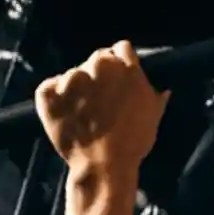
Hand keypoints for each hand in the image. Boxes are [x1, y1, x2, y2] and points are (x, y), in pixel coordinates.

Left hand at [35, 41, 169, 174]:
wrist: (103, 166)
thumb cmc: (133, 142)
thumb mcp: (153, 116)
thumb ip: (155, 96)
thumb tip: (164, 89)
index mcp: (126, 68)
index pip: (121, 49)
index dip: (120, 63)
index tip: (118, 80)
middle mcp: (99, 66)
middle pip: (98, 58)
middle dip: (99, 74)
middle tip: (101, 100)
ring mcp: (72, 78)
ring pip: (74, 74)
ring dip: (77, 88)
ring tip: (84, 114)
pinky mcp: (49, 91)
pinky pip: (51, 87)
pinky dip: (56, 99)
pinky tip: (68, 116)